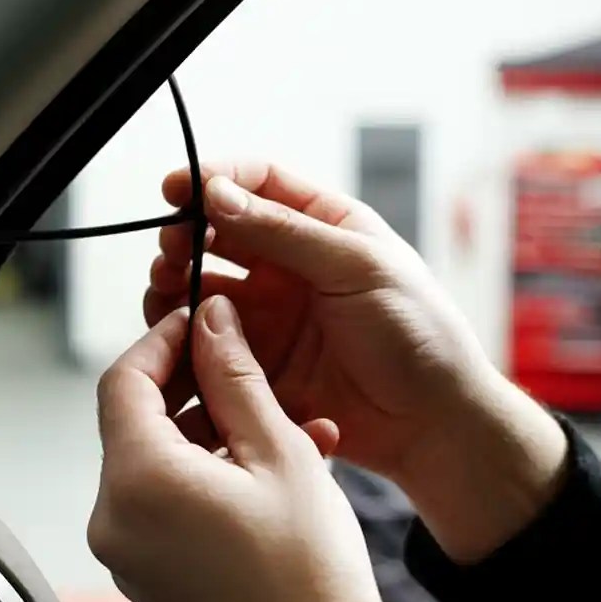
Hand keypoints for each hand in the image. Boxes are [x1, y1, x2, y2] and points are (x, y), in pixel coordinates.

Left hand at [89, 298, 416, 601]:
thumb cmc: (309, 580)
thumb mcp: (281, 453)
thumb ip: (237, 377)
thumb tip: (213, 323)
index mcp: (139, 482)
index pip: (122, 380)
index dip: (162, 339)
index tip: (198, 322)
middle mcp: (116, 520)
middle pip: (136, 420)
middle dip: (194, 387)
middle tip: (243, 367)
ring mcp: (128, 553)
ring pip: (157, 460)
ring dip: (210, 432)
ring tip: (278, 425)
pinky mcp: (148, 574)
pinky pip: (165, 502)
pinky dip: (206, 474)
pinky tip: (265, 470)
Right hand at [147, 163, 568, 561]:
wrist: (432, 422)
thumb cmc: (418, 333)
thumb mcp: (356, 265)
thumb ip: (285, 230)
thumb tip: (218, 192)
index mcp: (323, 228)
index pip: (258, 184)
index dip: (214, 179)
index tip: (176, 188)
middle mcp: (290, 266)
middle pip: (218, 233)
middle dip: (186, 233)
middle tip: (173, 247)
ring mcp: (270, 315)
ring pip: (202, 287)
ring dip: (176, 283)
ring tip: (168, 290)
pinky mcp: (256, 363)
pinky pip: (206, 342)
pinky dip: (183, 334)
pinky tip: (180, 335)